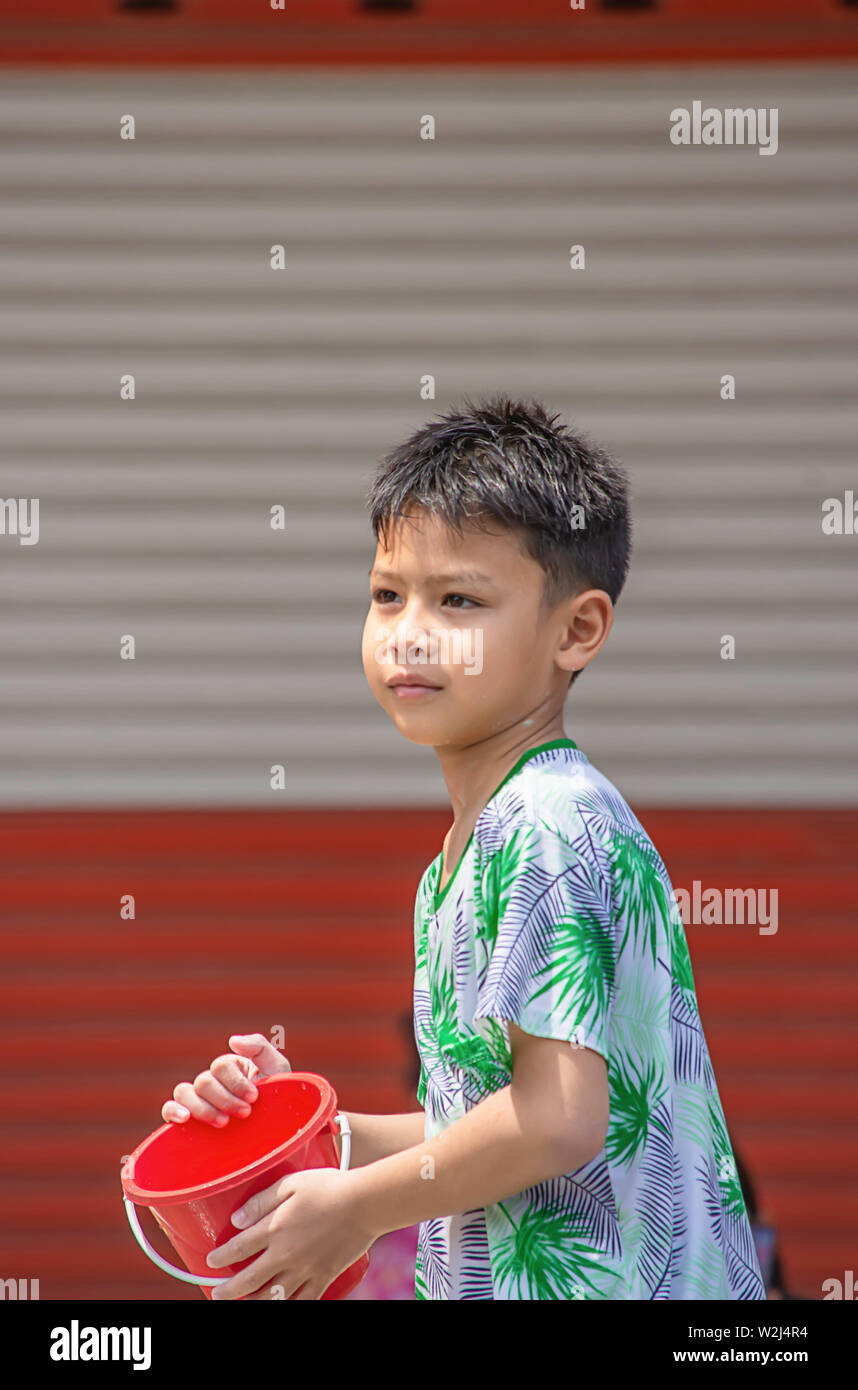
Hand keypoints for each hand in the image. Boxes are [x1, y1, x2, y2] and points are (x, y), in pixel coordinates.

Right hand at [161, 1033, 291, 1126]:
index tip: (254, 1097)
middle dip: (225, 1099)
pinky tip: (185, 1119)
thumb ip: (260, 1048)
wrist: (280, 1139)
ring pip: (184, 1092)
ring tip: (223, 1123)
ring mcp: (199, 1102)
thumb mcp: (277, 1071)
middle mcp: (212, 1082)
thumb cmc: (281, 1104)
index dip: (236, 1082)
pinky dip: (172, 1111)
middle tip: (245, 1113)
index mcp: (231, 1068)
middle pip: (204, 1081)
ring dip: (204, 1108)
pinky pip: (168, 1109)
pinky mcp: (189, 1122)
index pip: (221, 1066)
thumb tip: (232, 1040)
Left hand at [205, 1167, 374, 1300]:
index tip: (211, 1260)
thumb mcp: (291, 1183)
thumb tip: (236, 1220)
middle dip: (228, 1290)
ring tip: (243, 1303)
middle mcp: (285, 1254)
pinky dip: (289, 1307)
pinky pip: (302, 1301)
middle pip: (249, 1280)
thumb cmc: (329, 1187)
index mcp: (275, 1228)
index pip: (238, 1248)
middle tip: (216, 1294)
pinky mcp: (323, 1278)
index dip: (221, 1256)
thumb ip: (261, 1201)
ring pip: (272, 1297)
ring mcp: (304, 1270)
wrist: (365, 1203)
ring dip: (253, 1303)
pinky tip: (280, 1306)